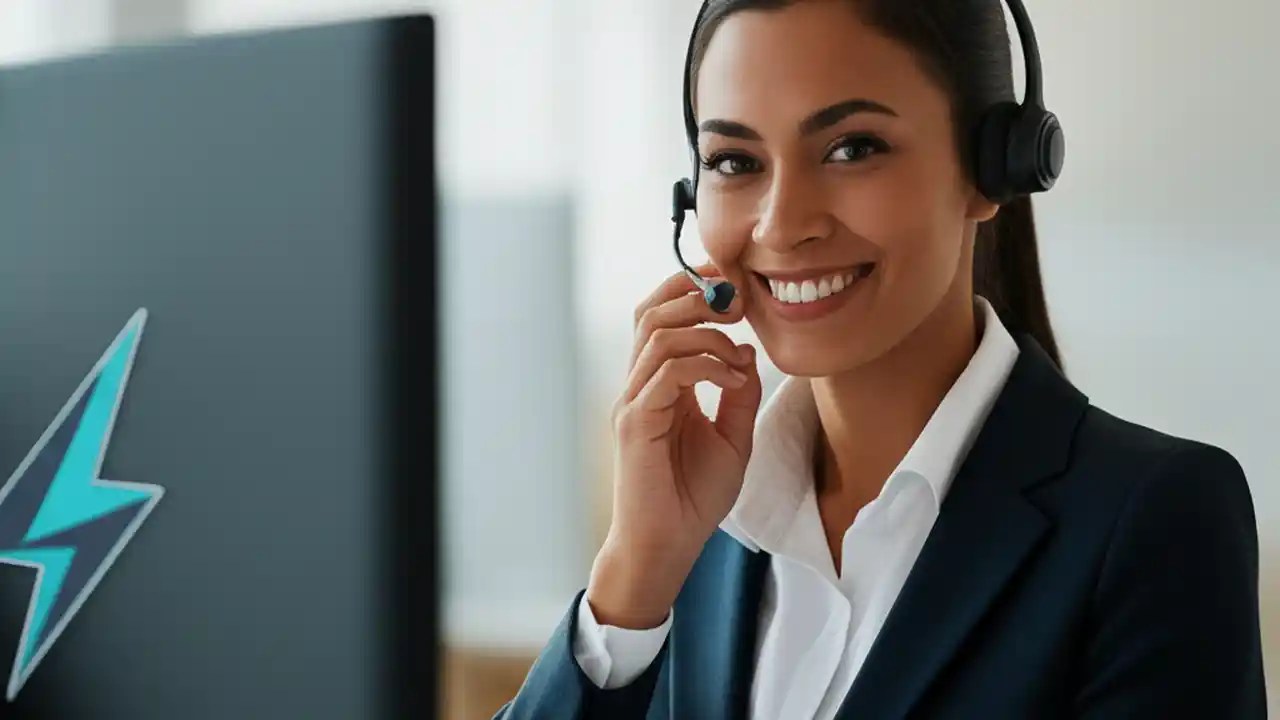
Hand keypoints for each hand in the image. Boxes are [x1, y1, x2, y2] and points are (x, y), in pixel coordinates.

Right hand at [586, 263, 762, 628]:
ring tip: (737, 351)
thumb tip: (747, 353)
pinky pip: (666, 373)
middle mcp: (638, 387)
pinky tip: (731, 379)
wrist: (668, 546)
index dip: (691, 290)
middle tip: (737, 301)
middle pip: (649, 312)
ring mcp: (632, 403)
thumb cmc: (692, 499)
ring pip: (656, 335)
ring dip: (706, 332)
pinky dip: (705, 365)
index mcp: (658, 385)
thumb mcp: (732, 438)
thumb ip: (739, 394)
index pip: (661, 317)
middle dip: (694, 294)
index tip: (732, 284)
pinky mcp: (635, 423)